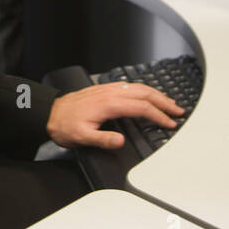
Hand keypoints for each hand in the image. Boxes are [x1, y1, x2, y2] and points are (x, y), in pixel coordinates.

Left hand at [46, 82, 182, 149]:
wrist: (50, 113)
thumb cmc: (65, 125)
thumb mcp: (82, 138)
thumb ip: (103, 140)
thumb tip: (120, 141)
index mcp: (108, 104)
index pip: (141, 108)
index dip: (158, 115)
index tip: (169, 123)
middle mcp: (111, 93)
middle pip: (144, 93)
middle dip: (164, 101)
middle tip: (178, 110)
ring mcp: (108, 89)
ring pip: (138, 87)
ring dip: (156, 94)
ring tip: (169, 103)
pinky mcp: (105, 89)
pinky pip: (130, 86)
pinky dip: (145, 90)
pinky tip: (148, 95)